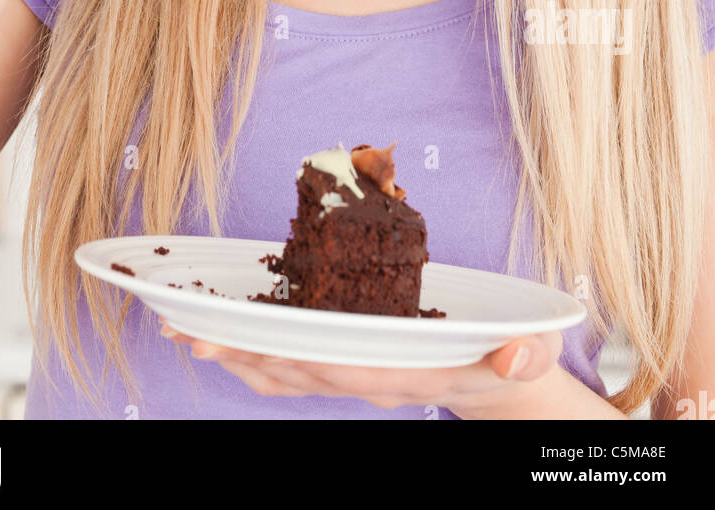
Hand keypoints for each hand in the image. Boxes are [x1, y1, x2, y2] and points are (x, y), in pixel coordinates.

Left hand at [158, 317, 562, 415]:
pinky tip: (223, 338)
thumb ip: (525, 355)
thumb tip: (515, 356)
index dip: (305, 360)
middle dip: (244, 356)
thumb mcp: (531, 352)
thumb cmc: (512, 356)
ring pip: (285, 373)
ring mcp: (356, 374)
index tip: (261, 348)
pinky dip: (252, 351)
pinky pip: (290, 366)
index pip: (351, 369)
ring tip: (184, 335)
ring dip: (234, 355)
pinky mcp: (346, 365)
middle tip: (188, 337)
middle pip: (300, 372)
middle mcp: (374, 378)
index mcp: (411, 370)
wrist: (504, 380)